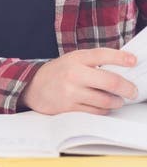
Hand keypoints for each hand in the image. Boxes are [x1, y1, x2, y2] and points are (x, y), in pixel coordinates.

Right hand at [20, 48, 137, 114]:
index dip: (120, 57)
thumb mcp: (73, 60)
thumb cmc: (59, 73)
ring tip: (117, 100)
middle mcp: (74, 74)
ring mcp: (71, 92)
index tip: (133, 61)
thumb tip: (122, 71)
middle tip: (133, 91)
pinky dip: (104, 110)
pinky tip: (103, 106)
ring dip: (117, 102)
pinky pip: (96, 112)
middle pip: (110, 81)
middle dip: (127, 88)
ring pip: (106, 100)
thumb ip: (93, 63)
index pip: (102, 55)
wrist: (33, 86)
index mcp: (76, 58)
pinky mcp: (69, 108)